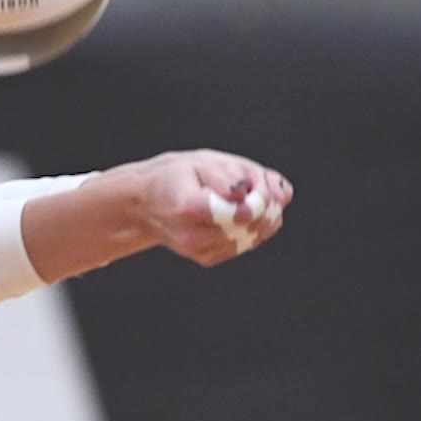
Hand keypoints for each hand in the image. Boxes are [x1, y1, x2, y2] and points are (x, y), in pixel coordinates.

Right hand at [99, 149, 292, 267]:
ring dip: (264, 219)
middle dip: (267, 207)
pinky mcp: (204, 258)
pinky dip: (254, 229)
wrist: (144, 202)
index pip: (240, 211)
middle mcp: (191, 235)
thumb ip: (241, 175)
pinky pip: (243, 245)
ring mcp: (197, 250)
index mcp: (188, 206)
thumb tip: (276, 195)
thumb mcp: (203, 162)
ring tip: (257, 199)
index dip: (260, 199)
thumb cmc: (175, 176)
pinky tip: (248, 213)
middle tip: (265, 189)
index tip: (259, 185)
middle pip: (249, 226)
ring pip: (250, 238)